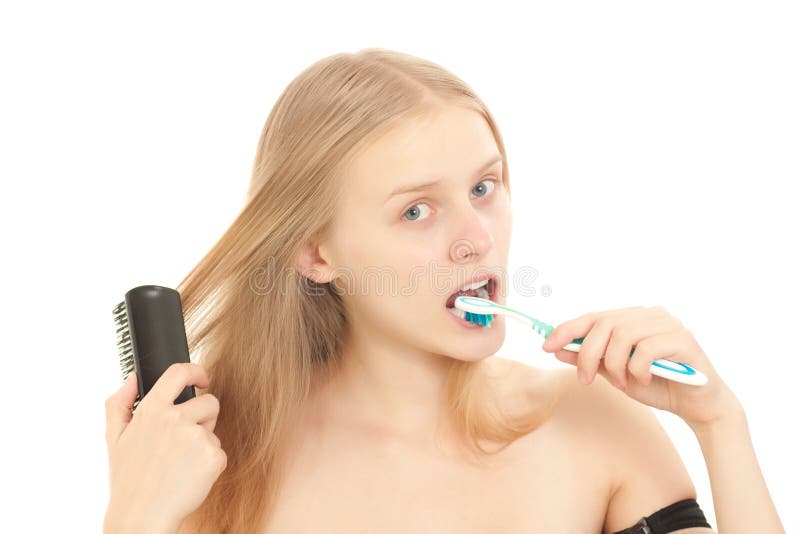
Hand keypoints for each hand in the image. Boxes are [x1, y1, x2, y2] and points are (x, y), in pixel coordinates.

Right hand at [104, 363, 225, 531]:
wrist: (142, 517)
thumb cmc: (129, 479)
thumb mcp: (114, 438)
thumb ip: (120, 402)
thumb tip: (133, 378)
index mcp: (152, 410)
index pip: (179, 373)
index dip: (196, 371)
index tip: (201, 379)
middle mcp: (175, 419)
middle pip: (209, 402)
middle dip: (203, 417)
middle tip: (183, 442)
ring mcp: (196, 437)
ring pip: (213, 430)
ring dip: (204, 442)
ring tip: (180, 463)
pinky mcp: (213, 456)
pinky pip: (219, 452)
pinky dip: (210, 463)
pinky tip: (189, 476)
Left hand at [540, 305, 743, 428]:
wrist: (697, 406)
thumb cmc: (656, 386)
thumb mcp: (615, 375)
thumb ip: (590, 360)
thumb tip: (557, 349)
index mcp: (632, 318)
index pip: (593, 316)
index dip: (567, 329)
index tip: (546, 346)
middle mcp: (650, 314)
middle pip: (604, 324)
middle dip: (587, 354)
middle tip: (585, 380)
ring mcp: (668, 324)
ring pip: (622, 335)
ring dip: (614, 365)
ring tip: (621, 383)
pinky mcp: (683, 339)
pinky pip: (645, 350)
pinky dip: (637, 369)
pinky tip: (644, 379)